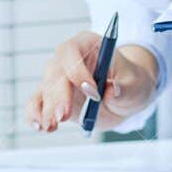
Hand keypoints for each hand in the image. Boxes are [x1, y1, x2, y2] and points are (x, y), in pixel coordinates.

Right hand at [24, 32, 158, 132]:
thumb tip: (111, 91)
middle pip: (55, 72)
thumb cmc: (131, 83)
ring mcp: (58, 77)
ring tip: (51, 127)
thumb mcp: (135, 84)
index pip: (72, 51)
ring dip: (46, 109)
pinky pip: (37, 102)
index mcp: (88, 44)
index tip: (93, 93)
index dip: (78, 71)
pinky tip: (40, 126)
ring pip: (45, 89)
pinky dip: (35, 114)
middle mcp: (68, 58)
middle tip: (64, 117)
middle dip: (59, 96)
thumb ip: (124, 88)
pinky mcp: (53, 96)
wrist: (126, 97)